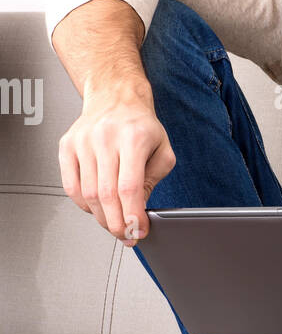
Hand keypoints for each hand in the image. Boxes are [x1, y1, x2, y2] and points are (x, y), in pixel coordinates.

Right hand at [58, 87, 175, 243]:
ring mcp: (82, 142)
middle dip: (117, 223)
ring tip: (114, 223)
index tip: (138, 231)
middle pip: (106, 195)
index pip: (128, 187)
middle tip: (126, 236)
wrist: (115, 98)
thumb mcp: (162, 151)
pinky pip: (71, 186)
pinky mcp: (66, 146)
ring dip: (101, 217)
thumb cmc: (140, 126)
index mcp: (133, 137)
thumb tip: (138, 210)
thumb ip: (152, 181)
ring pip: (88, 194)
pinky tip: (96, 208)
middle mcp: (104, 138)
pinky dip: (84, 204)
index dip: (132, 216)